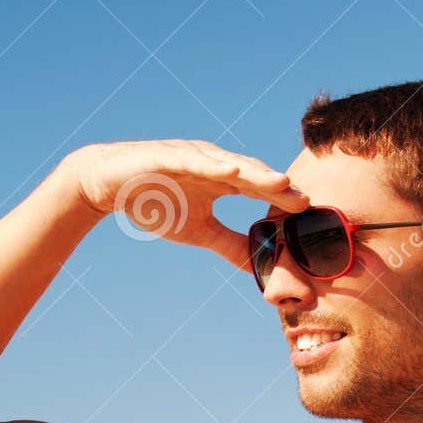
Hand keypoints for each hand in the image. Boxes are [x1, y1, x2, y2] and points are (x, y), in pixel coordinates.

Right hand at [67, 140, 308, 269]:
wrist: (110, 185)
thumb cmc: (157, 202)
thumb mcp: (200, 230)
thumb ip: (230, 244)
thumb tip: (258, 266)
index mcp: (224, 181)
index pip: (262, 191)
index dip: (286, 201)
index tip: (312, 217)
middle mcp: (215, 165)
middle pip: (255, 176)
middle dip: (281, 188)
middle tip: (308, 202)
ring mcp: (194, 158)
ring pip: (231, 165)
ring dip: (258, 173)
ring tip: (283, 184)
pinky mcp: (170, 156)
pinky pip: (196, 161)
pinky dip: (215, 165)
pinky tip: (234, 171)